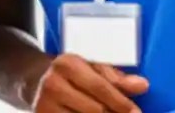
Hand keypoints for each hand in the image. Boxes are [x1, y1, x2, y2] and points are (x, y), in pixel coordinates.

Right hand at [31, 53, 148, 112]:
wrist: (32, 80)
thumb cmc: (70, 74)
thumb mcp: (90, 67)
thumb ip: (116, 77)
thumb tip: (143, 85)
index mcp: (67, 65)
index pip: (101, 87)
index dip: (122, 103)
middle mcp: (53, 84)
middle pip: (95, 110)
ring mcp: (45, 105)